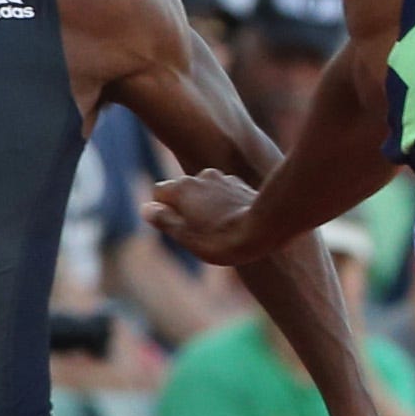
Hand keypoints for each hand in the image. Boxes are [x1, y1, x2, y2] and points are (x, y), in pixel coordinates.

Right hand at [142, 169, 265, 263]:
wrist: (267, 229)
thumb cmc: (223, 239)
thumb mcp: (186, 236)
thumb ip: (164, 220)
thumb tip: (148, 209)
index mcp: (181, 187)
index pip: (159, 193)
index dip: (163, 211)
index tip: (176, 228)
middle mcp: (201, 176)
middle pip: (183, 191)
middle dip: (186, 208)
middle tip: (200, 233)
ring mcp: (224, 178)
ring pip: (205, 191)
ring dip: (207, 205)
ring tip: (221, 228)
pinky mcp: (243, 185)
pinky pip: (225, 193)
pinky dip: (225, 204)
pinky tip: (237, 221)